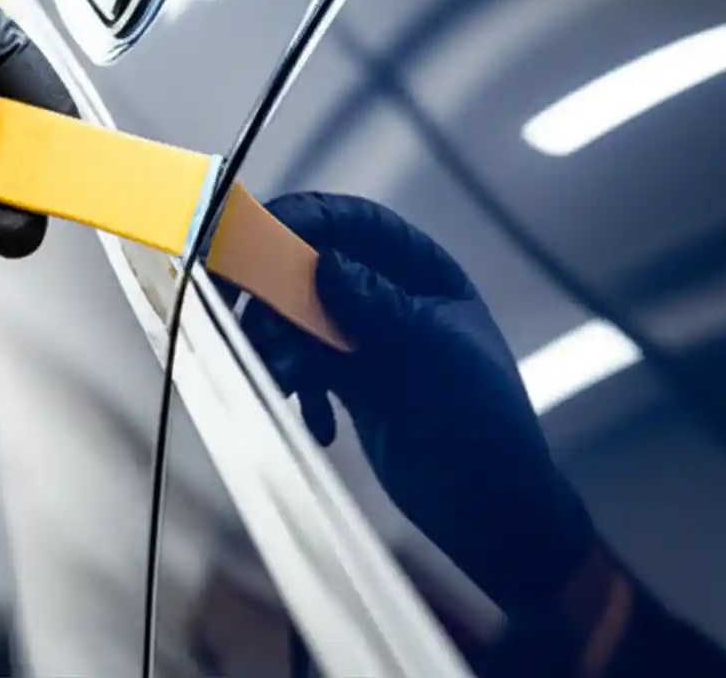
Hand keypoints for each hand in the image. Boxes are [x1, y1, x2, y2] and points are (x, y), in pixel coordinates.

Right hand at [215, 192, 593, 612]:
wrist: (487, 504)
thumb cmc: (480, 421)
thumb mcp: (431, 353)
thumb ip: (375, 304)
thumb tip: (323, 261)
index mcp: (423, 272)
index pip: (353, 223)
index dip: (301, 221)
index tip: (249, 240)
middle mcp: (389, 295)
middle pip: (311, 269)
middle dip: (275, 298)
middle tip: (239, 322)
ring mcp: (365, 338)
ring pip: (297, 321)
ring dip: (279, 351)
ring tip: (281, 388)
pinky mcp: (348, 379)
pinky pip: (301, 365)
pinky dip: (296, 388)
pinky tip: (319, 427)